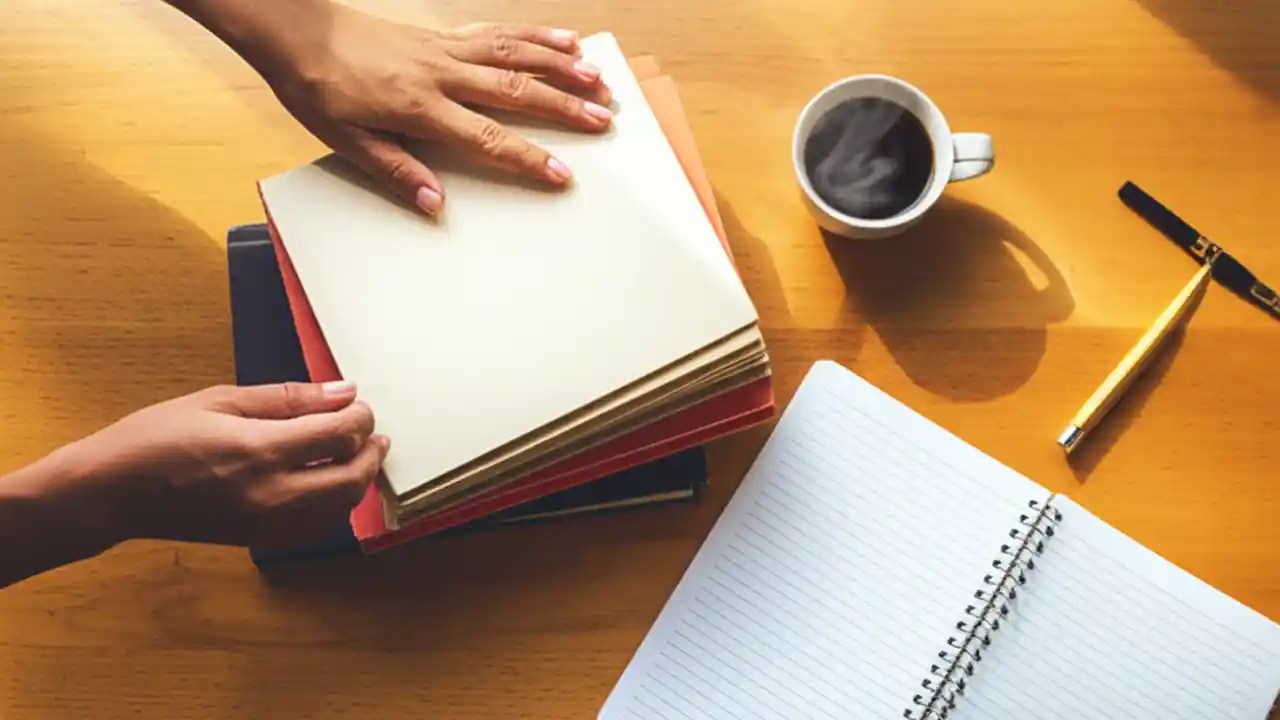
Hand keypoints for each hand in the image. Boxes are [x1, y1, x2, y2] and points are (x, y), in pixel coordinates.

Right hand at [67, 381, 387, 546]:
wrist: (112, 493)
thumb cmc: (157, 436)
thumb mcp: (221, 399)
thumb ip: (288, 398)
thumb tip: (342, 391)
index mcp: (262, 451)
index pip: (341, 435)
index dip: (362, 417)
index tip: (360, 405)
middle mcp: (272, 493)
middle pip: (352, 479)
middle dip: (372, 453)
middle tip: (376, 434)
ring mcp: (268, 523)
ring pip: (340, 508)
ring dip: (358, 481)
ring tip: (358, 456)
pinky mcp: (259, 539)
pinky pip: (317, 527)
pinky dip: (335, 505)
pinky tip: (328, 484)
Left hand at [230, 2, 611, 213]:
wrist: (298, 31)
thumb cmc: (319, 87)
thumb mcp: (345, 140)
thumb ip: (395, 170)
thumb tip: (433, 202)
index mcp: (418, 107)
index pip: (485, 137)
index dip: (526, 157)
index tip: (560, 174)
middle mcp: (440, 74)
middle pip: (513, 91)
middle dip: (562, 107)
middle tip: (601, 121)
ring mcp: (445, 48)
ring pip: (514, 54)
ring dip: (559, 66)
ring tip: (597, 79)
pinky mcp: (443, 33)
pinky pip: (496, 32)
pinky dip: (533, 35)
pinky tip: (562, 40)